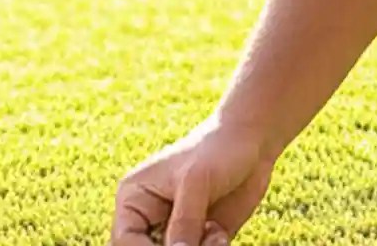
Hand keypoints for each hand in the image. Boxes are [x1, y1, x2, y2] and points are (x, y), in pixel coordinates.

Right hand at [111, 117, 276, 245]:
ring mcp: (177, 231)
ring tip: (214, 234)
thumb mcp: (196, 182)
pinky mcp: (202, 238)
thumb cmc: (217, 150)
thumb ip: (184, 222)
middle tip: (198, 243)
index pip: (124, 240)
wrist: (252, 142)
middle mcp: (151, 219)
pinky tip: (219, 232)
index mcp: (134, 200)